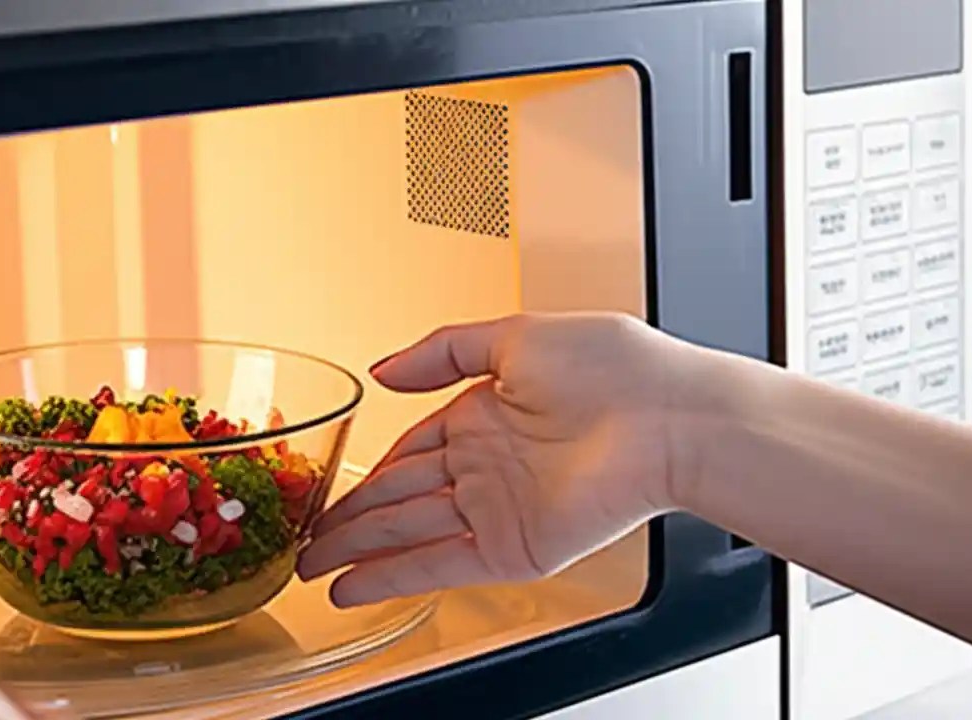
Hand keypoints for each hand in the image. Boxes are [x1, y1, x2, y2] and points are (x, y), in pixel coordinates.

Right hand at [297, 313, 704, 606]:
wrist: (669, 414)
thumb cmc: (613, 365)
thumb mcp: (514, 336)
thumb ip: (442, 352)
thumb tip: (383, 369)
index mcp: (488, 414)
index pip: (410, 450)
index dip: (366, 472)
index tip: (327, 488)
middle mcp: (490, 464)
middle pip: (401, 498)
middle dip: (349, 520)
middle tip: (302, 540)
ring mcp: (500, 508)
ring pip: (411, 534)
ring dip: (359, 552)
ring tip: (309, 567)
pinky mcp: (515, 545)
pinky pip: (441, 564)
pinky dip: (394, 577)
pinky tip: (352, 586)